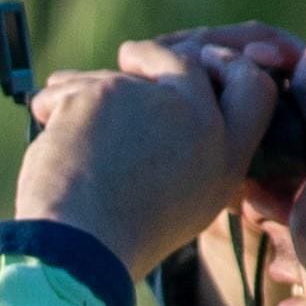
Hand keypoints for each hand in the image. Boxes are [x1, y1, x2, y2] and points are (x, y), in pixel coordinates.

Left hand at [15, 25, 302, 278]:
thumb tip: (169, 99)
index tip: (201, 61)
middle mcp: (202, 124)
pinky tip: (54, 146)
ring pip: (117, 77)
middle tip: (129, 56)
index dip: (228, 66)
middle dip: (153, 54)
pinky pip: (69, 86)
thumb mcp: (186, 203)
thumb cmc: (123, 237)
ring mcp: (155, 101)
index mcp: (227, 158)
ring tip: (73, 144)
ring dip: (87, 96)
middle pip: (185, 62)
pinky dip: (52, 108)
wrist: (80, 250)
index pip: (253, 87)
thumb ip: (192, 150)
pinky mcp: (107, 92)